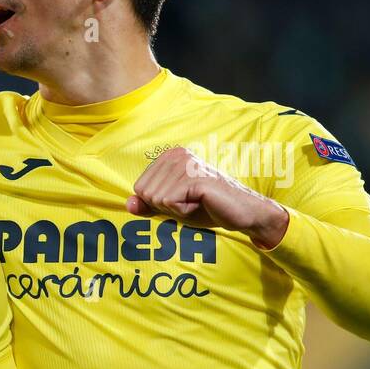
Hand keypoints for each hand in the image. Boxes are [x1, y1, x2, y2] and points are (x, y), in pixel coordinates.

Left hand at [127, 146, 289, 248]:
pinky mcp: (194, 178)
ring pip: (156, 199)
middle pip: (146, 193)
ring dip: (176, 209)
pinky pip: (169, 203)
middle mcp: (177, 155)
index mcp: (169, 157)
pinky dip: (183, 212)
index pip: (140, 188)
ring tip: (197, 202)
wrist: (241, 213)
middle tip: (190, 202)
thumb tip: (128, 203)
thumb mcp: (171, 207)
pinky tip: (201, 204)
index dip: (159, 203)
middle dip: (166, 207)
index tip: (182, 199)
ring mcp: (186, 164)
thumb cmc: (206, 207)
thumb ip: (148, 205)